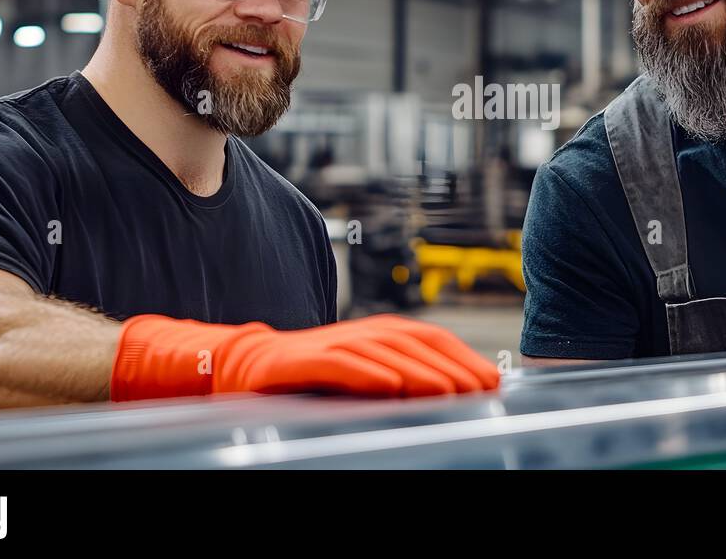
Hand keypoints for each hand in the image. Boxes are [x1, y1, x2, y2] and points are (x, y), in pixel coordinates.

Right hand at [112, 313, 500, 400]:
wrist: (234, 368)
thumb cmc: (301, 379)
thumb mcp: (354, 377)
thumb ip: (392, 379)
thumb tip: (448, 392)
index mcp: (371, 334)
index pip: (425, 338)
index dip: (460, 356)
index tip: (491, 380)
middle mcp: (353, 333)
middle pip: (411, 342)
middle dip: (451, 364)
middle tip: (483, 388)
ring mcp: (325, 344)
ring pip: (381, 351)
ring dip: (419, 369)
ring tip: (450, 390)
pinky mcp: (298, 361)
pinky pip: (337, 365)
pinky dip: (367, 373)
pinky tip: (393, 386)